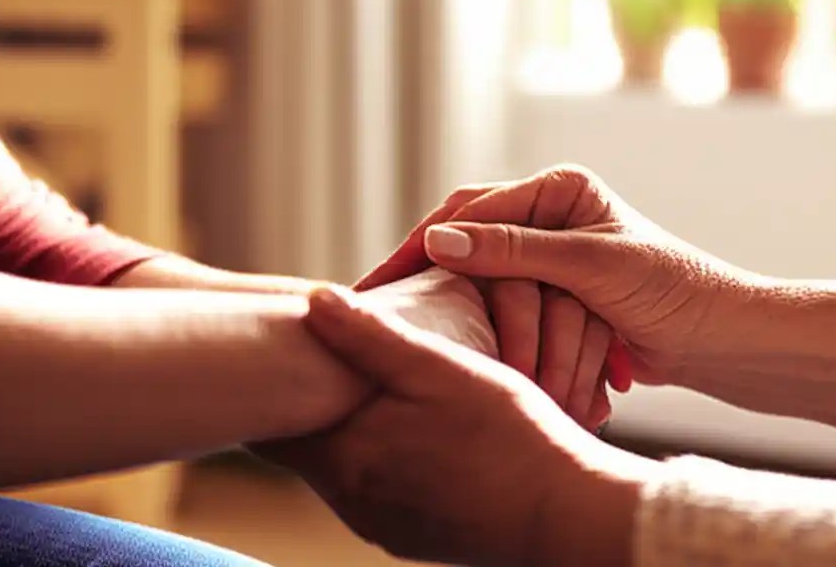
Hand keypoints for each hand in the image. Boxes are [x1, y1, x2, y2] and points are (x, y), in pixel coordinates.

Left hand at [261, 287, 644, 566]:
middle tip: (319, 356)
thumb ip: (369, 337)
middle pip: (305, 446)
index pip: (270, 429)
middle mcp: (351, 503)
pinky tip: (414, 429)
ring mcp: (383, 524)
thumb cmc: (506, 436)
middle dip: (309, 404)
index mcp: (343, 461)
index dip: (269, 385)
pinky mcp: (415, 534)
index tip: (272, 352)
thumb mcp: (439, 370)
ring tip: (367, 385)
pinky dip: (381, 455)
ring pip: (343, 466)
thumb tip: (310, 301)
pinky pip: (378, 487)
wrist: (566, 516)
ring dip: (349, 429)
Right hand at [359, 165, 748, 384]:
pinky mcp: (556, 293)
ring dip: (454, 302)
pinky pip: (503, 303)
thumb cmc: (671, 291)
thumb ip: (515, 252)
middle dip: (426, 272)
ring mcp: (551, 255)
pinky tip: (446, 337)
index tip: (380, 281)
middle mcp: (550, 214)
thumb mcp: (589, 266)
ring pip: (481, 276)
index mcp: (559, 189)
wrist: (721, 340)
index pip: (472, 210)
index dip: (422, 246)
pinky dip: (482, 322)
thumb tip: (440, 241)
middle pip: (468, 238)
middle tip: (374, 303)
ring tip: (403, 324)